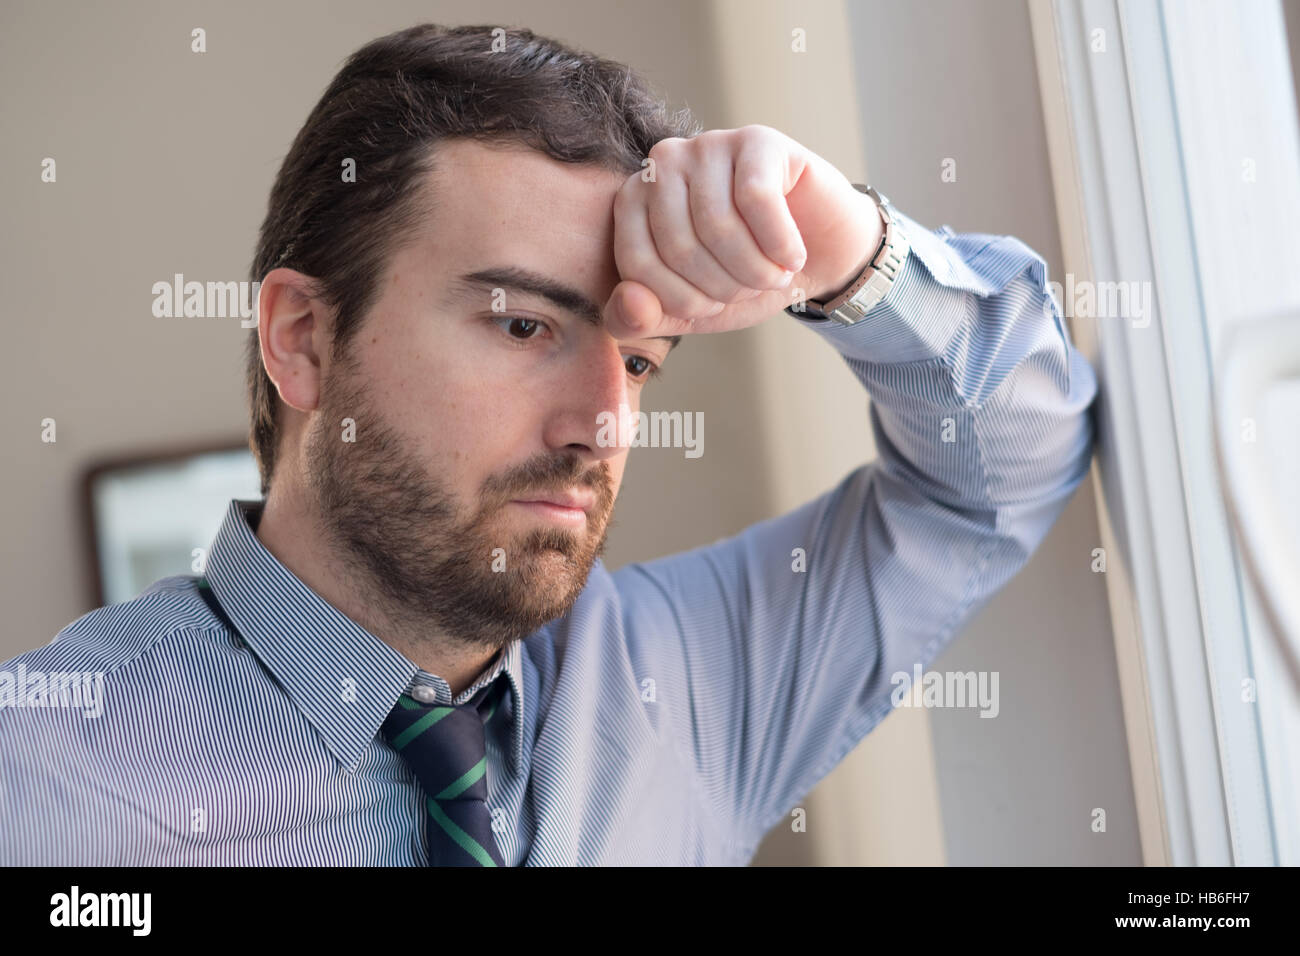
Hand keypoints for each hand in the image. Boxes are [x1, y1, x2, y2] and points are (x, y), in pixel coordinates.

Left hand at [602, 124, 883, 338]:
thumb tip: (627, 301)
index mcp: (634, 202)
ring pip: (718, 224)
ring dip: (755, 271)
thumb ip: (640, 319)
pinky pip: (757, 199)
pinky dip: (780, 244)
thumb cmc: (746, 277)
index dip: (681, 301)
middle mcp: (664, 164)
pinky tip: (792, 256)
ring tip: (773, 274)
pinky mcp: (758, 140)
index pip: (637, 265)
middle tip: (752, 287)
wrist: (819, 255)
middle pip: (678, 246)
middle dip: (722, 287)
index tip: (712, 305)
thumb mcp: (688, 312)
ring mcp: (710, 144)